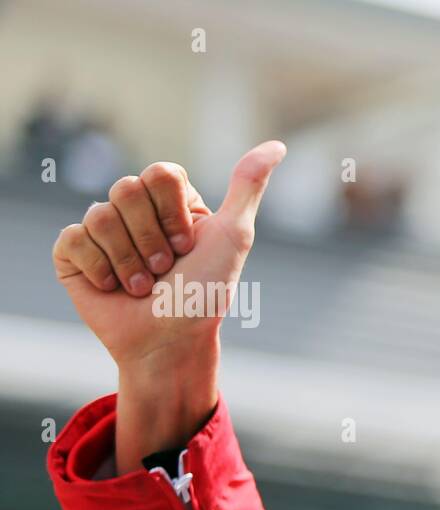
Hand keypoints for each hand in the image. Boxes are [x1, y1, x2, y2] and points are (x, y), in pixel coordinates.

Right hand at [51, 142, 286, 474]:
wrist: (171, 342)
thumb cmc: (205, 294)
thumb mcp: (234, 237)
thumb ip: (248, 187)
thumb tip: (277, 146)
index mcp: (170, 201)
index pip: (160, 173)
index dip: (175, 215)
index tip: (189, 246)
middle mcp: (134, 209)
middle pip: (126, 189)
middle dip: (153, 240)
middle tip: (166, 270)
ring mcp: (101, 229)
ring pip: (100, 216)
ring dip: (130, 262)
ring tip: (144, 286)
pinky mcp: (73, 253)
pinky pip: (74, 239)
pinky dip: (101, 270)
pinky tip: (114, 288)